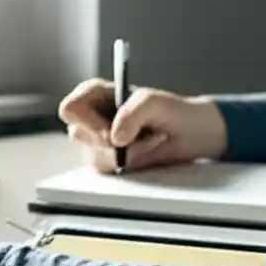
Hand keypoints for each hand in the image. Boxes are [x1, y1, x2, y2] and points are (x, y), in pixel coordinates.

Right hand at [58, 79, 227, 173]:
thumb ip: (132, 113)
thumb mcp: (154, 102)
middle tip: (139, 136)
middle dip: (112, 142)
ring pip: (93, 157)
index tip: (110, 133)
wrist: (193, 134)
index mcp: (95, 95)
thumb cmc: (173, 110)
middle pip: (78, 135)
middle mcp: (92, 118)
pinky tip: (148, 152)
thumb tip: (114, 139)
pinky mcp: (110, 162)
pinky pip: (108, 170)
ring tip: (151, 141)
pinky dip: (131, 165)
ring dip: (127, 154)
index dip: (86, 123)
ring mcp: (99, 142)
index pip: (71, 108)